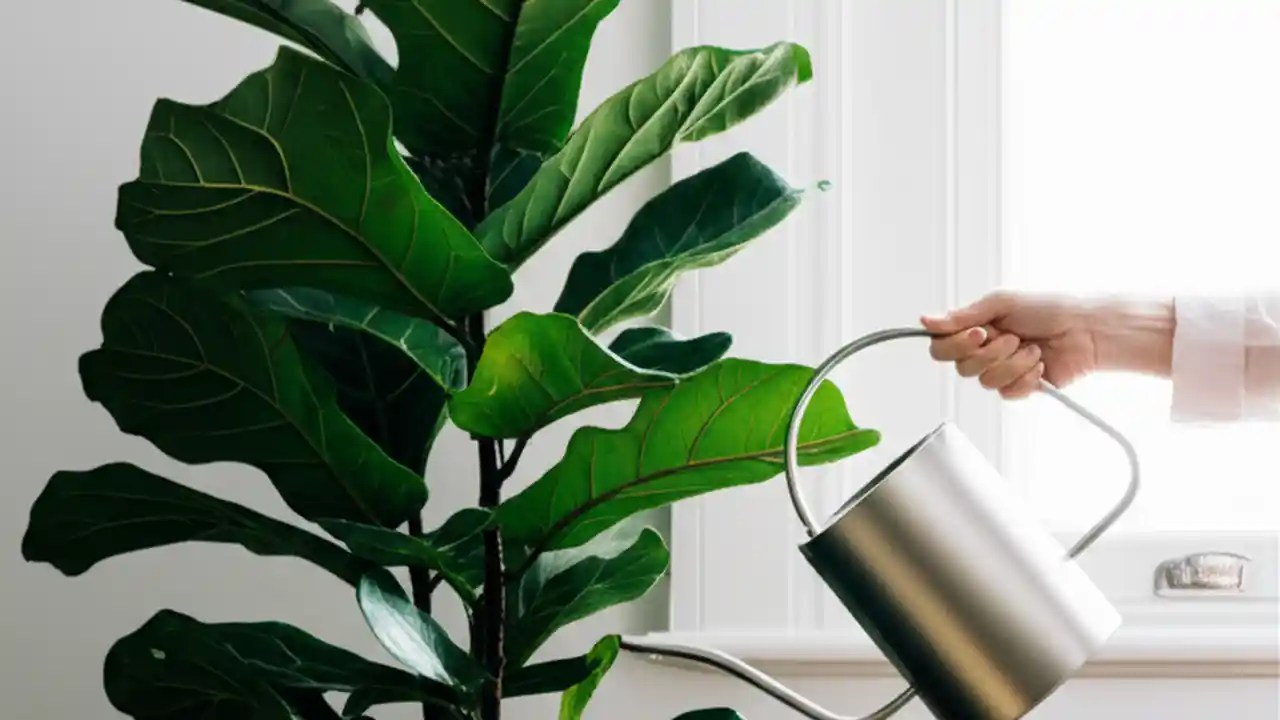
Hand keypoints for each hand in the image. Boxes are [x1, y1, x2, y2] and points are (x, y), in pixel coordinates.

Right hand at [921, 292, 1174, 398]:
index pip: (942, 346)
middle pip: (961, 367)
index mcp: (976, 328)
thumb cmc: (1050, 308)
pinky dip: (1026, 377)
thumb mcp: (1001, 303)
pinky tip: (1040, 365)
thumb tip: (926, 320)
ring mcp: (1002, 370)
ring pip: (985, 381)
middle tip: (1012, 337)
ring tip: (1032, 349)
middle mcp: (985, 351)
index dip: (955, 344)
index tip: (979, 332)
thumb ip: (961, 316)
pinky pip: (1007, 393)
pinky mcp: (1020, 387)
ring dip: (1012, 363)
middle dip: (989, 353)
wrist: (1087, 330)